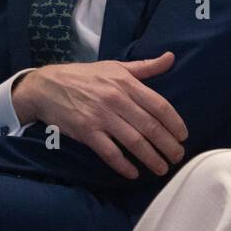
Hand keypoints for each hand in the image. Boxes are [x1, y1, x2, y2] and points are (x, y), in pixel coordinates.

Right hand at [11, 51, 186, 178]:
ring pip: (133, 141)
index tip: (184, 136)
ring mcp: (100, 117)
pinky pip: (109, 152)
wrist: (46, 86)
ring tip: (162, 168)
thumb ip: (146, 67)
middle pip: (150, 126)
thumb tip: (171, 57)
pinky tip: (134, 173)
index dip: (175, 123)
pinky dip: (123, 165)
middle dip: (168, 145)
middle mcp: (116, 100)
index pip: (159, 105)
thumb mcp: (116, 66)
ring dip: (151, 158)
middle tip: (178, 157)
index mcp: (126, 83)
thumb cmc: (85, 76)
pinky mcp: (86, 132)